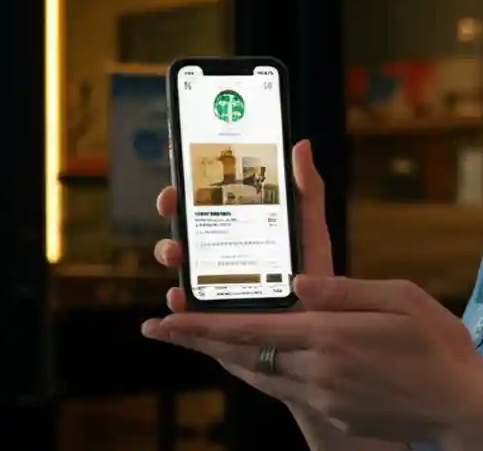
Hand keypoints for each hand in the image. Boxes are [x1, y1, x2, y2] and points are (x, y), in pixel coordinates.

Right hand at [142, 141, 333, 402]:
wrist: (313, 337)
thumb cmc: (313, 280)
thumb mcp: (311, 233)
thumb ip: (308, 192)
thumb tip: (301, 145)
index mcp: (239, 223)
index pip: (207, 192)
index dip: (190, 172)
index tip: (179, 151)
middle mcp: (217, 248)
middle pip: (184, 220)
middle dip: (171, 207)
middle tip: (172, 202)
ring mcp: (207, 279)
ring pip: (177, 259)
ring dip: (168, 250)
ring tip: (175, 252)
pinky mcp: (205, 314)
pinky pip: (181, 306)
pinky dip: (174, 300)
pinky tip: (177, 295)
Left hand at [149, 275, 482, 449]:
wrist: (465, 412)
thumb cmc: (440, 347)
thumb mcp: (402, 301)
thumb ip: (345, 291)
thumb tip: (298, 282)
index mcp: (329, 338)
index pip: (250, 330)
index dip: (201, 326)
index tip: (164, 318)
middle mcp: (317, 371)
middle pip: (241, 354)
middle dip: (196, 340)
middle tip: (158, 328)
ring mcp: (323, 397)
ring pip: (257, 373)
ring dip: (222, 355)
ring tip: (192, 338)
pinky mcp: (333, 413)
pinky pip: (282, 388)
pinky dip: (258, 370)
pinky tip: (248, 358)